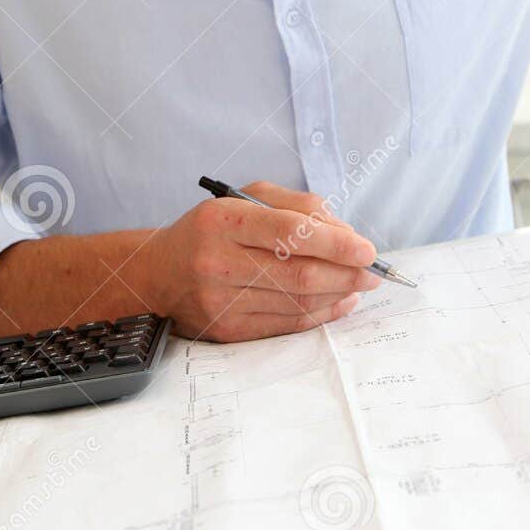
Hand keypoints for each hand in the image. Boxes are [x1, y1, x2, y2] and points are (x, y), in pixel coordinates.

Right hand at [142, 180, 381, 342]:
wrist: (156, 274)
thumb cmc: (209, 231)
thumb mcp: (243, 199)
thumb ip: (295, 206)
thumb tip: (345, 232)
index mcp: (222, 220)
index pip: (289, 232)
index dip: (335, 242)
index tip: (366, 248)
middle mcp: (218, 262)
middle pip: (298, 273)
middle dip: (347, 274)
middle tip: (373, 271)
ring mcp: (221, 301)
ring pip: (296, 302)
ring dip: (339, 295)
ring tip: (359, 284)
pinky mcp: (227, 331)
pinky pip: (286, 325)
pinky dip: (321, 315)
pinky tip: (339, 302)